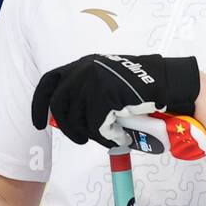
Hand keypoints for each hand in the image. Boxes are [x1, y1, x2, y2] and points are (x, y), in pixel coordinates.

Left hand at [31, 53, 199, 146]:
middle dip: (69, 127)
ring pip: (79, 119)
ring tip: (111, 133)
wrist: (166, 82)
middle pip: (59, 106)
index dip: (40, 105)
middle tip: (81, 139)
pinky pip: (97, 126)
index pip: (48, 83)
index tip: (39, 123)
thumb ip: (83, 98)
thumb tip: (62, 121)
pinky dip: (108, 135)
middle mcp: (83, 70)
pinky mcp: (104, 96)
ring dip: (93, 133)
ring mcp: (92, 82)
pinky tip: (120, 133)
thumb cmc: (137, 88)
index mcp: (81, 65)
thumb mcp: (103, 85)